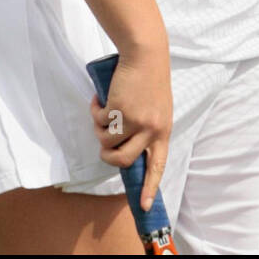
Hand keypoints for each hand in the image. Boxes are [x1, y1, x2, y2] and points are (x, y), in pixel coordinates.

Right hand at [90, 45, 171, 210]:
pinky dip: (95, 111)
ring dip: (99, 131)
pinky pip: (99, 121)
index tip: (144, 206)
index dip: (150, 187)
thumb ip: (148, 128)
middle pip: (124, 160)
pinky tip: (98, 99)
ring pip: (107, 142)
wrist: (146, 53)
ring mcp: (134, 120)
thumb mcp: (157, 107)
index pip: (157, 165)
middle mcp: (150, 129)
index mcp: (162, 130)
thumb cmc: (150, 78)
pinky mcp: (118, 109)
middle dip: (107, 157)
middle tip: (103, 145)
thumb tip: (128, 147)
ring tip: (101, 115)